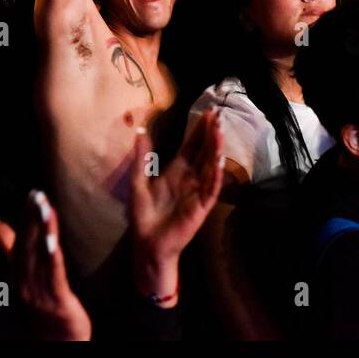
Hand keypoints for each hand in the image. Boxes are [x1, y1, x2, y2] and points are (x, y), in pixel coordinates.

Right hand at [0, 191, 90, 339]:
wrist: (53, 345)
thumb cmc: (40, 310)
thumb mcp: (24, 279)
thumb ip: (10, 250)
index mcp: (18, 276)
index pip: (19, 242)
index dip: (25, 218)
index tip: (29, 195)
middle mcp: (25, 283)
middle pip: (28, 246)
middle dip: (32, 218)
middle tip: (36, 193)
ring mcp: (39, 293)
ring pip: (39, 256)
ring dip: (41, 229)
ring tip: (44, 206)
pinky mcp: (57, 301)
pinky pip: (53, 274)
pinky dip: (50, 255)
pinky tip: (52, 238)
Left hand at [129, 109, 223, 290]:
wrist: (147, 243)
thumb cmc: (144, 215)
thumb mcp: (138, 181)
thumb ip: (142, 157)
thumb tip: (140, 131)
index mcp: (176, 172)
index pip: (192, 147)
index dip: (199, 131)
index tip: (208, 114)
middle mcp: (190, 179)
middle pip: (204, 152)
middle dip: (211, 134)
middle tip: (219, 115)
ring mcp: (198, 192)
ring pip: (210, 166)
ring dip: (216, 149)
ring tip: (220, 131)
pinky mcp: (201, 206)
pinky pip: (211, 188)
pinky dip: (216, 174)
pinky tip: (219, 160)